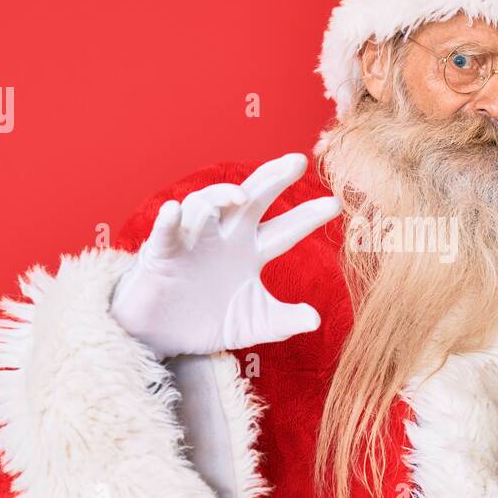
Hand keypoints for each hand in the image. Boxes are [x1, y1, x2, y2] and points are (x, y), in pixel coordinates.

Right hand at [110, 153, 340, 357]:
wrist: (165, 336)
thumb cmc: (211, 320)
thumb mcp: (254, 323)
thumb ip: (284, 321)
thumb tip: (315, 319)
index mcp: (251, 251)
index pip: (285, 230)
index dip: (308, 217)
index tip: (335, 204)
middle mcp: (225, 238)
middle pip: (252, 200)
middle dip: (273, 178)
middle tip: (297, 161)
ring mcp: (193, 241)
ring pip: (206, 206)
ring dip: (219, 197)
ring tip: (237, 196)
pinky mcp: (162, 253)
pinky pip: (165, 232)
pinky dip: (169, 221)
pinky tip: (175, 211)